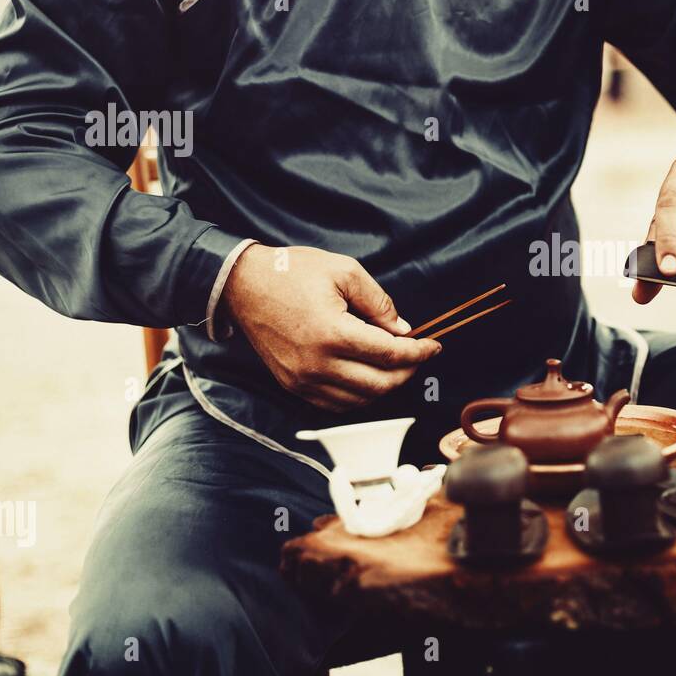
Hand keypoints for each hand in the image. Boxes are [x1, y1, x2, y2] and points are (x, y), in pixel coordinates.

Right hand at [221, 244, 439, 410]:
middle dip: (408, 372)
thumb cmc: (293, 272)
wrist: (242, 285)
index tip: (433, 345)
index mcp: (333, 334)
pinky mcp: (292, 385)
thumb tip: (403, 330)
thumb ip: (379, 303)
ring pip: (360, 400)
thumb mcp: (345, 272)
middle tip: (418, 355)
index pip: (390, 355)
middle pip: (380, 384)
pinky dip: (359, 396)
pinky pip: (335, 404)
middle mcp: (317, 364)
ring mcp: (302, 380)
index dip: (419, 352)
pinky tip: (369, 377)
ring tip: (396, 366)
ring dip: (385, 387)